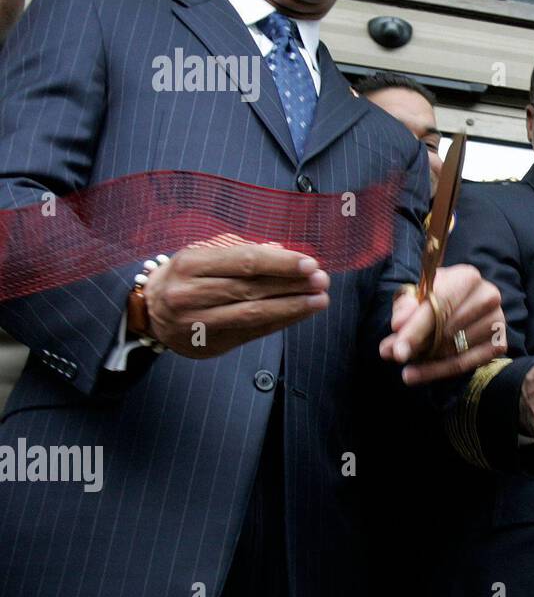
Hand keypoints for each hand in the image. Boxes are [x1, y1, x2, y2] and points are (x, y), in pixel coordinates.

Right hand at [143, 234, 328, 357]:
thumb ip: (243, 252)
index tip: (310, 263)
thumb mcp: (204, 252)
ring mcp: (197, 324)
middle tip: (322, 281)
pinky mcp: (209, 344)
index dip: (280, 263)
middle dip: (292, 285)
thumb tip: (284, 253)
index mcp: (190, 264)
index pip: (244, 262)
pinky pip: (252, 333)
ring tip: (320, 299)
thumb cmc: (185, 274)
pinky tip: (301, 313)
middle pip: (251, 290)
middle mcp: (190, 295)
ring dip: (292, 307)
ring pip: (253, 315)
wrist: (148, 310)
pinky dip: (280, 322)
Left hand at [379, 264, 506, 383]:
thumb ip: (405, 307)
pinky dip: (437, 371)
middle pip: (447, 330)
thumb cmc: (434, 296)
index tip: (396, 351)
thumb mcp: (415, 294)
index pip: (440, 306)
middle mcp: (488, 297)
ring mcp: (497, 321)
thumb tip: (399, 325)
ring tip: (403, 362)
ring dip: (425, 359)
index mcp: (468, 277)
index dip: (416, 329)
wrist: (459, 302)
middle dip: (416, 346)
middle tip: (392, 355)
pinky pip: (464, 364)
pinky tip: (416, 375)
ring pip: (454, 349)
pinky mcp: (499, 344)